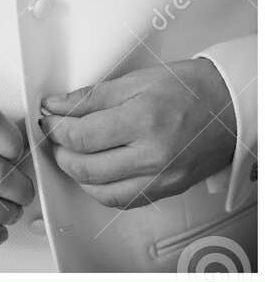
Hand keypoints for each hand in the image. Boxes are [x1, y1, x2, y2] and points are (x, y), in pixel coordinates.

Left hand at [39, 61, 236, 207]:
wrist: (232, 106)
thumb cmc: (192, 89)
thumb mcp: (136, 81)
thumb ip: (90, 97)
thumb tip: (56, 106)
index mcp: (144, 121)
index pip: (80, 136)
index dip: (55, 128)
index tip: (48, 119)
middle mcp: (154, 156)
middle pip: (86, 168)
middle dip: (60, 152)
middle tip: (55, 137)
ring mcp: (163, 177)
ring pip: (102, 192)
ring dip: (78, 175)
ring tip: (72, 155)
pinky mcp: (169, 189)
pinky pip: (125, 201)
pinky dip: (103, 190)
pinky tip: (97, 173)